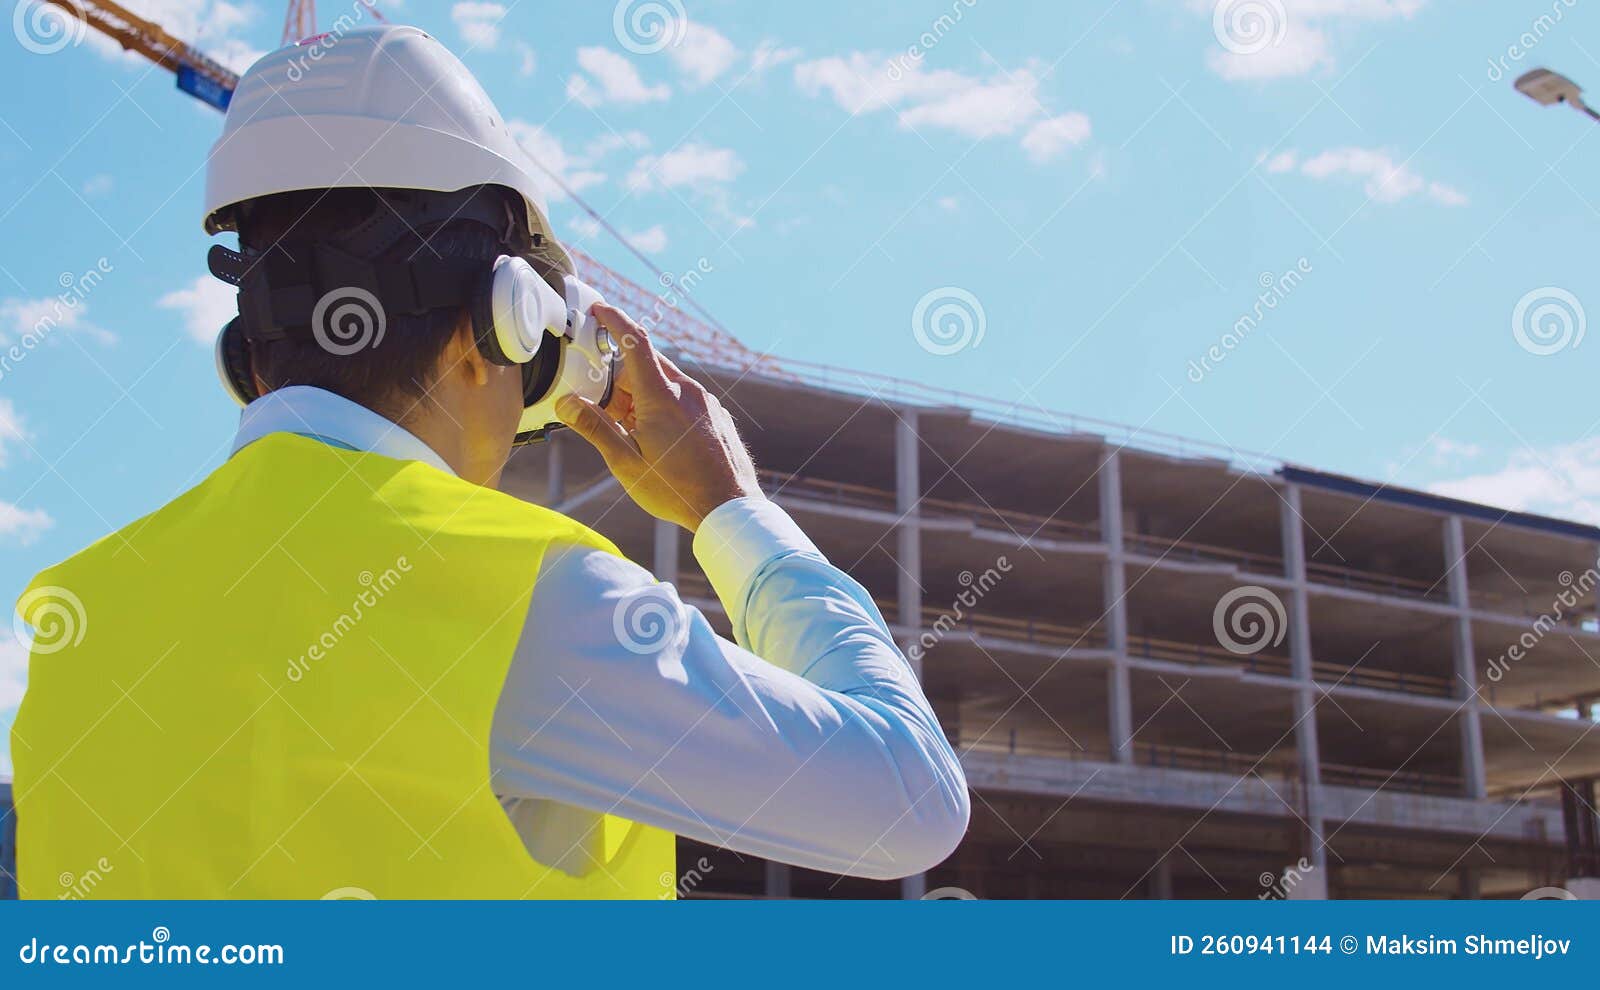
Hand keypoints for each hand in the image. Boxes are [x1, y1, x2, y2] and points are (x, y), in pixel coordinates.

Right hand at [556, 303, 761, 531]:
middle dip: (622, 381)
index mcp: (661, 398)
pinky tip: (663, 441)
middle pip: (646, 366)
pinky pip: (685, 397)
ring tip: (638, 435)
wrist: (729, 508)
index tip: (599, 309)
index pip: (634, 341)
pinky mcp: (716, 414)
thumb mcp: (627, 464)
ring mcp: (706, 402)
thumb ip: (595, 428)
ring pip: (666, 383)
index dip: (614, 320)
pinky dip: (666, 407)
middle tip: (612, 413)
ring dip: (644, 398)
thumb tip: (567, 403)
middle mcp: (687, 391)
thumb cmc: (678, 490)